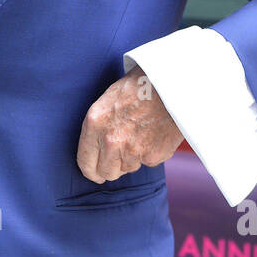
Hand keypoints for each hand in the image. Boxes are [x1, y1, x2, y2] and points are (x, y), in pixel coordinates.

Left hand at [76, 64, 182, 182]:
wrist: (171, 83)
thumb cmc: (139, 86)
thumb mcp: (108, 99)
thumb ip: (99, 127)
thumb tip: (96, 152)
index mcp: (94, 123)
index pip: (85, 161)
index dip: (90, 170)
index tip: (95, 173)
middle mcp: (110, 140)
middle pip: (106, 172)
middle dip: (112, 167)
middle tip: (121, 155)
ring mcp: (132, 150)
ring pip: (128, 168)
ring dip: (133, 157)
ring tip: (142, 132)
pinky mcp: (153, 156)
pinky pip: (148, 162)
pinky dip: (152, 152)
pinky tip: (155, 133)